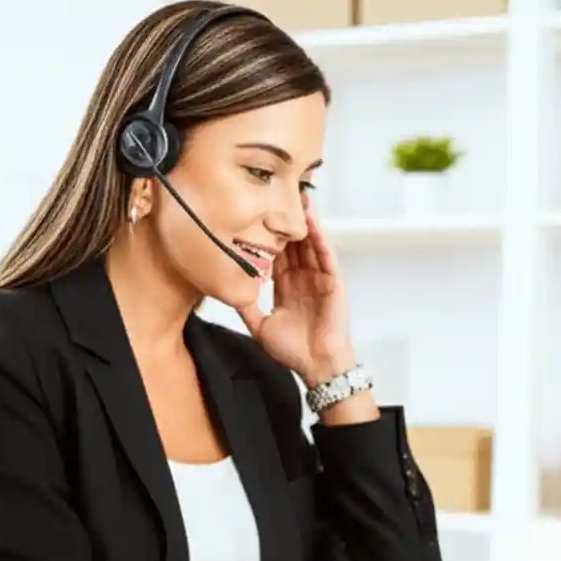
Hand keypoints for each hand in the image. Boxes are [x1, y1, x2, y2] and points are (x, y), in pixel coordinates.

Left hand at [237, 195, 352, 386]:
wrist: (315, 365)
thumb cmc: (293, 351)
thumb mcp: (260, 326)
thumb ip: (247, 307)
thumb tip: (227, 292)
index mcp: (286, 286)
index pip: (275, 254)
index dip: (266, 235)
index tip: (253, 215)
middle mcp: (302, 278)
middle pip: (293, 243)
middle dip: (285, 221)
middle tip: (275, 195)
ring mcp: (319, 278)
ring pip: (310, 244)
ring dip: (305, 222)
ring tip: (297, 198)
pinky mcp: (333, 282)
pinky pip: (326, 255)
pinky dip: (319, 238)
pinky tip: (312, 223)